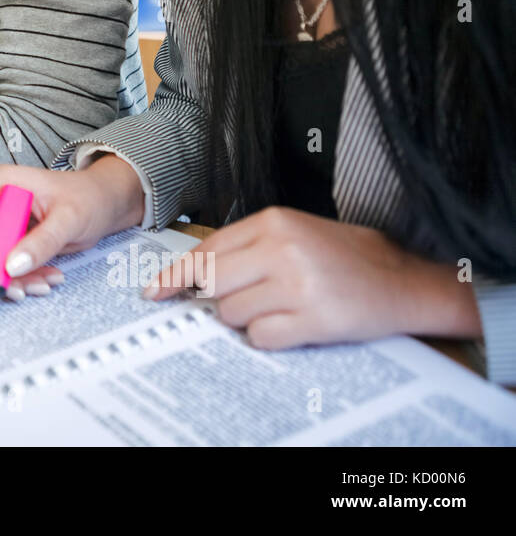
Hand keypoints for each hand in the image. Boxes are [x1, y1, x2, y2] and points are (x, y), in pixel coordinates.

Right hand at [0, 159, 143, 298]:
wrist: (105, 205)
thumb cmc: (89, 197)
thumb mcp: (69, 218)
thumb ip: (42, 241)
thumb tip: (12, 265)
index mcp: (4, 183)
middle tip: (11, 286)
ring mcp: (6, 224)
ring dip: (11, 278)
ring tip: (40, 285)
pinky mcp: (15, 242)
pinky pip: (9, 266)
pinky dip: (25, 278)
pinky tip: (47, 278)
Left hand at [143, 206, 470, 347]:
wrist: (404, 281)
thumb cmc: (346, 257)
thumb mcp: (294, 232)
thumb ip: (247, 246)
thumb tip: (197, 272)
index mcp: (273, 222)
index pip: (205, 250)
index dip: (175, 276)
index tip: (154, 292)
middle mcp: (282, 249)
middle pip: (211, 283)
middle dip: (215, 298)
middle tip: (235, 300)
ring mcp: (297, 284)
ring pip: (232, 313)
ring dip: (246, 319)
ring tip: (279, 308)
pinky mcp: (313, 318)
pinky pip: (261, 337)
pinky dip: (268, 337)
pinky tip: (292, 324)